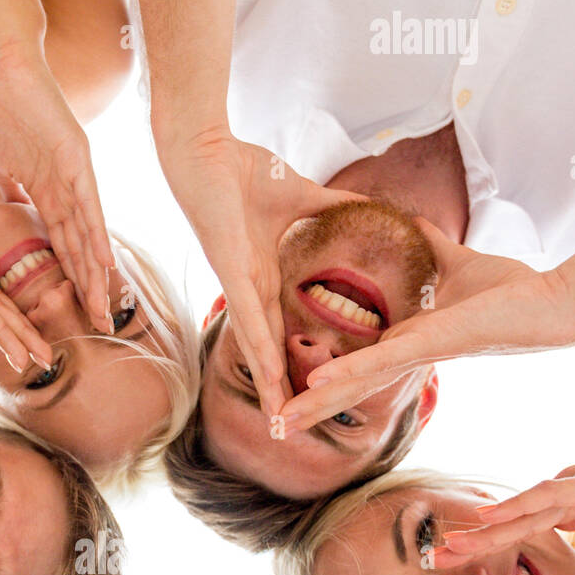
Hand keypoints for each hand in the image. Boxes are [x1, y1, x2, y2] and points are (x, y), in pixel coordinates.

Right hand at [0, 46, 114, 332]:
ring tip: (104, 307)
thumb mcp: (0, 163)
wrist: (2, 65)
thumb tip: (4, 206)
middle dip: (90, 289)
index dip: (70, 279)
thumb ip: (9, 188)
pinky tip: (105, 263)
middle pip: (81, 249)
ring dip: (96, 273)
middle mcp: (67, 189)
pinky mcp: (76, 157)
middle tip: (102, 327)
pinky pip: (88, 202)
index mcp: (48, 192)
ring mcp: (73, 174)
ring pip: (88, 233)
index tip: (74, 312)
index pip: (62, 246)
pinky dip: (96, 233)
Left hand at [159, 127, 359, 415]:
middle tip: (287, 428)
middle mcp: (247, 286)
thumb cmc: (241, 168)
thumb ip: (333, 204)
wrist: (204, 146)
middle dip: (276, 388)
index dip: (289, 363)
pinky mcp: (229, 265)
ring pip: (255, 341)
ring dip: (267, 379)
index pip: (279, 329)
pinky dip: (258, 342)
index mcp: (262, 274)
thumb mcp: (301, 193)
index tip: (304, 395)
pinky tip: (268, 372)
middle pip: (265, 348)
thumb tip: (370, 205)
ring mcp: (237, 279)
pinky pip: (248, 311)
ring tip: (279, 416)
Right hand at [284, 222, 574, 429]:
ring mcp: (415, 354)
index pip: (356, 367)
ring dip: (318, 401)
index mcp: (407, 341)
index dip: (326, 382)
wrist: (547, 302)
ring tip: (284, 418)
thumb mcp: (456, 262)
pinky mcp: (427, 345)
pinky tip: (318, 383)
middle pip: (349, 387)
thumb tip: (411, 221)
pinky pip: (379, 362)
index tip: (295, 391)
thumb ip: (428, 245)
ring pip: (355, 382)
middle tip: (277, 424)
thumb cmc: (509, 291)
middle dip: (312, 406)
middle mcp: (406, 357)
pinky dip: (347, 373)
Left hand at [430, 458, 574, 567]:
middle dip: (474, 542)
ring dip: (486, 531)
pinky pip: (551, 495)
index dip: (489, 544)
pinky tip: (489, 517)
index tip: (455, 560)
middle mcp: (570, 493)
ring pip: (524, 511)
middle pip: (513, 521)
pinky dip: (519, 505)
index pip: (523, 528)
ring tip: (450, 547)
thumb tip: (565, 525)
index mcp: (574, 507)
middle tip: (434, 560)